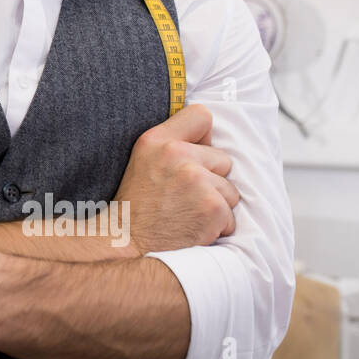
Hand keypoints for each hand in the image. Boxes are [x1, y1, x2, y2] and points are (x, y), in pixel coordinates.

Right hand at [113, 103, 238, 257]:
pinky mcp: (213, 208)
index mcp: (157, 139)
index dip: (203, 138)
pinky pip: (231, 216)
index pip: (202, 115)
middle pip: (223, 158)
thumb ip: (172, 142)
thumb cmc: (137, 203)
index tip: (195, 156)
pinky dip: (216, 226)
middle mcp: (177, 155)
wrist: (128, 242)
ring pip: (230, 190)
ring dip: (214, 204)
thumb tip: (209, 136)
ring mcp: (197, 181)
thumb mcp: (143, 159)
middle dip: (211, 178)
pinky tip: (193, 227)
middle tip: (183, 195)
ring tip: (187, 212)